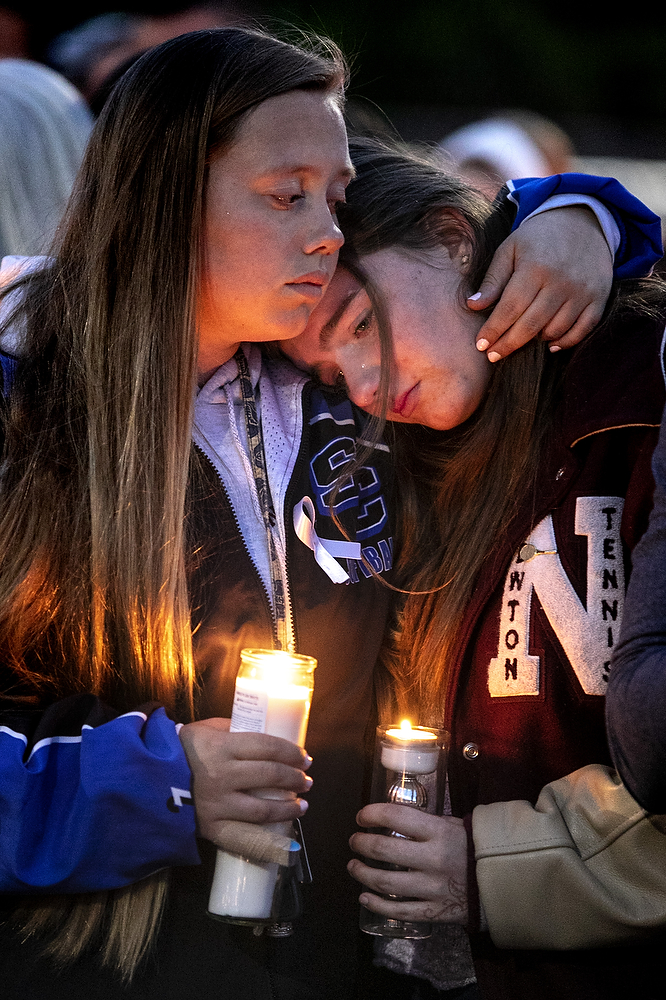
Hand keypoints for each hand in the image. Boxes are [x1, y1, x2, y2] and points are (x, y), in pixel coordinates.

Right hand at [179, 718, 312, 849]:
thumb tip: (267, 732)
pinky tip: (285, 837)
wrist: (148, 781)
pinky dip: (270, 841)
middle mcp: (222, 775)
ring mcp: (218, 804)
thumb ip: (234, 728)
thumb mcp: (206, 729)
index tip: (305, 758)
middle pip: (270, 776)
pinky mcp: (212, 828)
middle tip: (307, 780)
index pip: (267, 747)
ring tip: (302, 805)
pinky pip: (246, 837)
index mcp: (222, 747)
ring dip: (289, 808)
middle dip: (295, 778)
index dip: (291, 753)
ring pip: (264, 808)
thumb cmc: (182, 751)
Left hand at [348, 802, 467, 923]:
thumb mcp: (455, 825)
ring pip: (386, 883)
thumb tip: (395, 818)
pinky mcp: (435, 912)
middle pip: (384, 850)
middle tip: (354, 841)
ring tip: (354, 866)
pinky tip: (365, 897)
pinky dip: (378, 905)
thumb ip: (427, 823)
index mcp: (439, 832)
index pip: (396, 816)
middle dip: (362, 844)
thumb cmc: (476, 848)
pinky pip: (400, 911)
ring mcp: (433, 888)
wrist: (506, 883)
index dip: (372, 814)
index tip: (361, 817)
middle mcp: (433, 859)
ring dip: (362, 874)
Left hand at [469, 205, 613, 360]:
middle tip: (493, 355)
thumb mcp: (510, 249)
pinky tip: (549, 345)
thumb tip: (473, 306)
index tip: (480, 345)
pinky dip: (566, 342)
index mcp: (535, 267)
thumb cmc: (538, 238)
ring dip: (535, 342)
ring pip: (555, 330)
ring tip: (519, 341)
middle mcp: (561, 281)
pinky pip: (583, 329)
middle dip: (508, 344)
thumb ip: (493, 279)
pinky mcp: (598, 298)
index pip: (510, 308)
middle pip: (530, 325)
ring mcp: (582, 291)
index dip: (494, 330)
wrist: (583, 220)